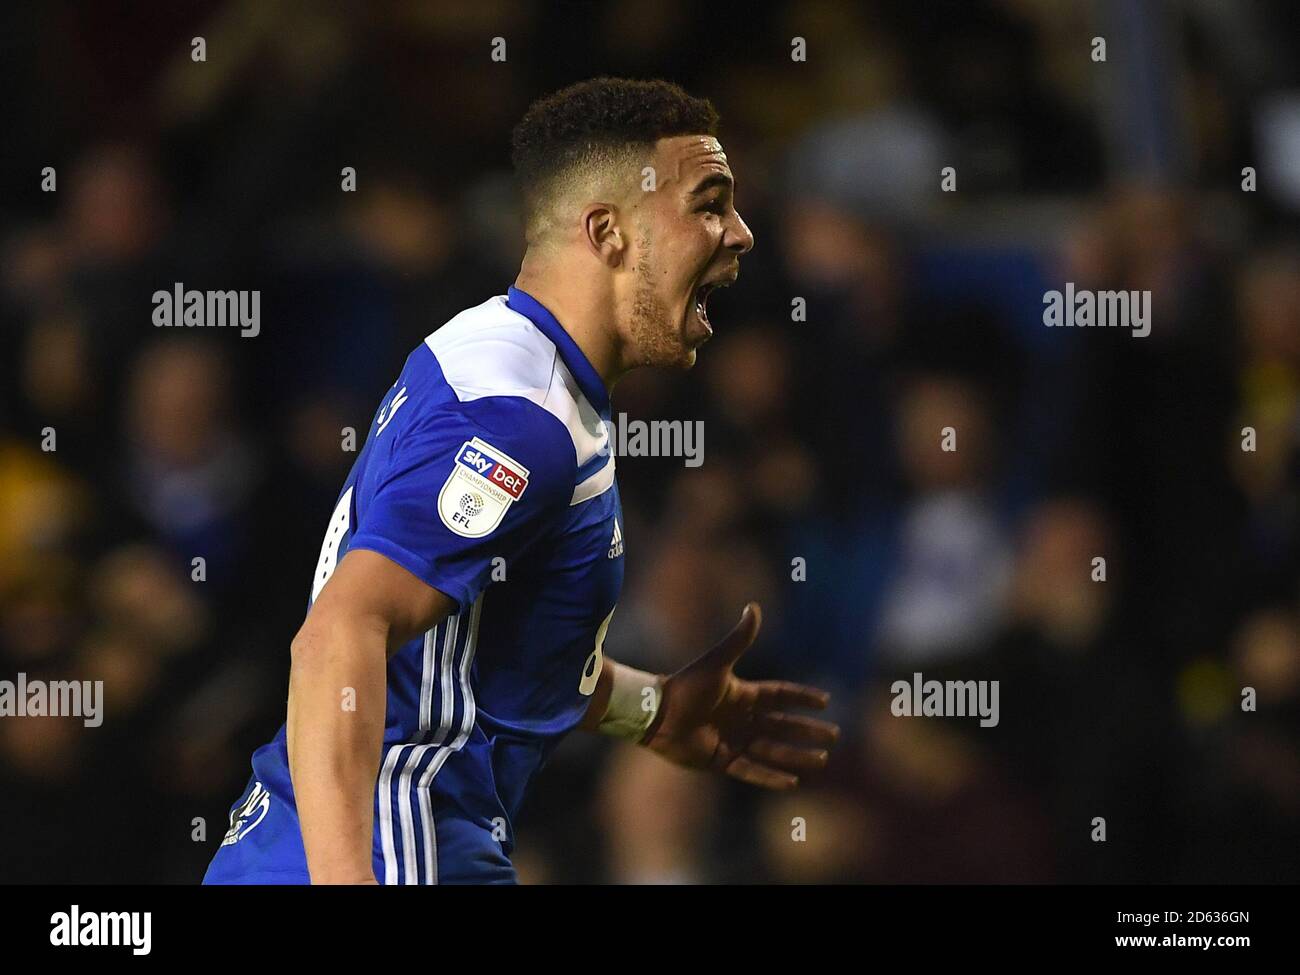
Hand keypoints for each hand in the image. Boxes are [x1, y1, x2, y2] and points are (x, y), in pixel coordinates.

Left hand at [640, 603, 839, 788]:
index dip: (802, 698)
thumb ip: (738, 640)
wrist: (657, 715)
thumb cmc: (687, 686)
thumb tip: (754, 607)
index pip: (780, 696)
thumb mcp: (717, 663)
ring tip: (821, 760)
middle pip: (783, 726)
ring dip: (796, 755)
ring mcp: (732, 740)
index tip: (825, 701)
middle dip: (808, 731)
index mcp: (743, 695)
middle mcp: (741, 719)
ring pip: (773, 750)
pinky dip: (771, 777)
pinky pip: (752, 770)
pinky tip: (791, 782)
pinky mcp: (721, 760)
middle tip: (834, 736)